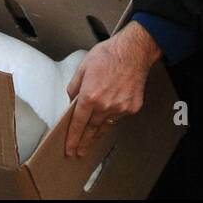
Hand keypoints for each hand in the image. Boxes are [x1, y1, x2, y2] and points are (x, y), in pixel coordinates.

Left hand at [63, 22, 160, 157]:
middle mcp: (105, 105)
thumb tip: (71, 100)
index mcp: (90, 96)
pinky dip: (113, 116)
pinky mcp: (132, 108)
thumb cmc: (109, 55)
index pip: (78, 123)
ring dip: (98, 131)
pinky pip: (119, 117)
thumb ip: (74, 87)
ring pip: (106, 125)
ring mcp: (120, 108)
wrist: (133, 51)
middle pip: (91, 129)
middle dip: (84, 142)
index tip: (70, 148)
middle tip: (79, 151)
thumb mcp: (83, 67)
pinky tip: (110, 110)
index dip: (72, 138)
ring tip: (92, 137)